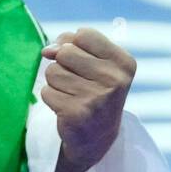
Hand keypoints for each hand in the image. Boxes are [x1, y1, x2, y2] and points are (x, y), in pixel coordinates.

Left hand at [40, 28, 134, 171]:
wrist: (96, 137)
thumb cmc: (94, 90)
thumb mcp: (95, 63)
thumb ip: (71, 45)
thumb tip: (48, 50)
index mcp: (124, 63)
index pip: (84, 34)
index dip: (74, 45)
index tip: (82, 61)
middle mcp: (115, 80)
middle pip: (66, 52)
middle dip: (63, 64)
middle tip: (77, 82)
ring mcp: (96, 98)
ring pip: (53, 71)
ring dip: (56, 83)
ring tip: (72, 95)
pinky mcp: (76, 114)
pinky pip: (46, 91)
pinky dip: (51, 98)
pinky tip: (66, 107)